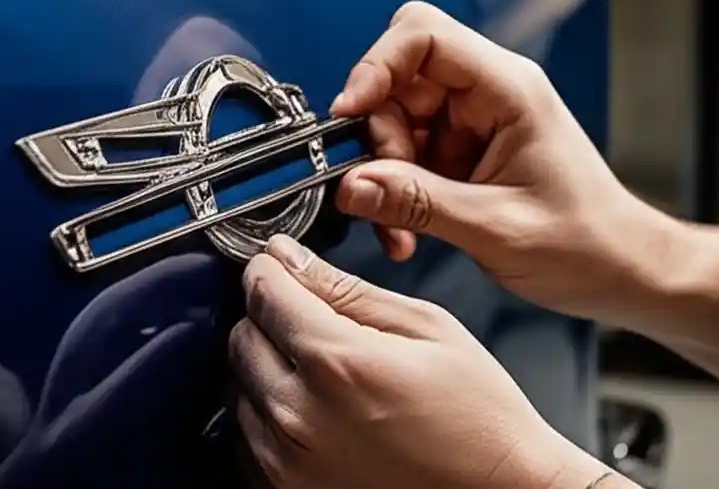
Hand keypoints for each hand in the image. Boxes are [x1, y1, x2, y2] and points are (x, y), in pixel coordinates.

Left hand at [229, 235, 618, 488]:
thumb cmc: (477, 416)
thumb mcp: (425, 327)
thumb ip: (346, 289)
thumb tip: (288, 256)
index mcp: (338, 362)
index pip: (263, 291)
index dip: (273, 269)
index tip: (285, 267)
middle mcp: (301, 416)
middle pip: (243, 337)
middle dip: (272, 319)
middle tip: (318, 326)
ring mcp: (287, 462)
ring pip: (241, 387)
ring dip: (270, 371)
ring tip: (329, 380)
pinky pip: (248, 438)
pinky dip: (271, 419)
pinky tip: (320, 416)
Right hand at [330, 1, 678, 324]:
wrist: (622, 271)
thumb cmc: (587, 243)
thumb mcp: (494, 227)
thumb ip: (416, 203)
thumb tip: (350, 185)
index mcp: (508, 89)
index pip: (423, 34)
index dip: (375, 65)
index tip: (350, 112)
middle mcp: (487, 95)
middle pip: (396, 81)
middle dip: (377, 138)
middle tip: (380, 189)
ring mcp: (471, 124)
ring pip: (392, 122)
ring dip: (382, 175)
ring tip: (397, 228)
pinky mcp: (460, 154)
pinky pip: (404, 157)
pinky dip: (394, 193)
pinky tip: (407, 232)